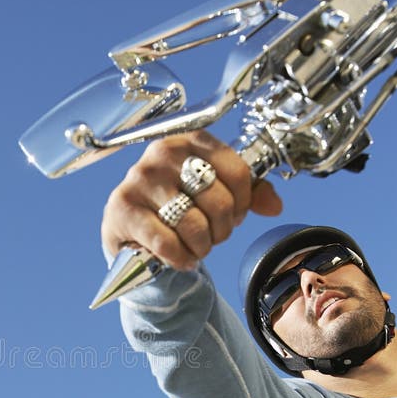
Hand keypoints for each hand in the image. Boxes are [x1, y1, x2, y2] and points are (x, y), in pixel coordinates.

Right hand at [101, 132, 282, 269]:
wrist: (133, 233)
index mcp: (190, 140)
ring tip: (194, 247)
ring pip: (194, 224)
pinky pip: (166, 242)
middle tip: (212, 236)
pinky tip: (178, 257)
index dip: (243, 204)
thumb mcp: (214, 192)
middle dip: (222, 230)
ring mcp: (140, 179)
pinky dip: (178, 257)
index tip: (234, 215)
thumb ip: (249, 193)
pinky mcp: (123, 209)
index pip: (238, 172)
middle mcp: (163, 153)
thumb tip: (274, 205)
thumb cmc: (175, 207)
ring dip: (201, 246)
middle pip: (219, 201)